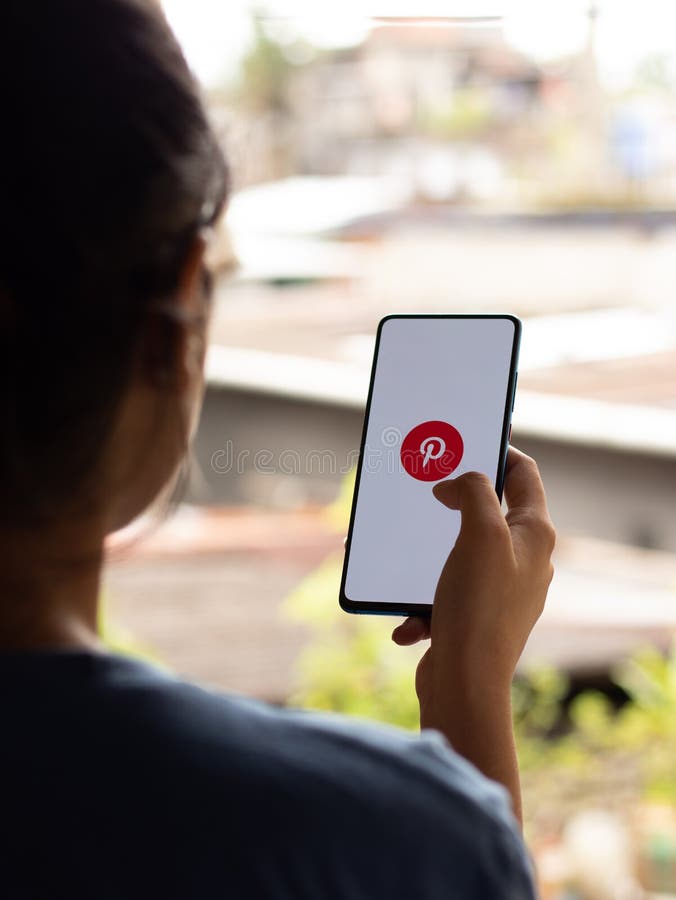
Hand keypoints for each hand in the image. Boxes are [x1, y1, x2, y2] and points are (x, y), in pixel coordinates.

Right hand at [391, 446, 554, 821]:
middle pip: (487, 511)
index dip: (497, 449)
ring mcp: (500, 590)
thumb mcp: (480, 533)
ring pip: (458, 552)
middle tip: (423, 489)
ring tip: (402, 556)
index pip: (524, 473)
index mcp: (534, 535)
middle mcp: (523, 560)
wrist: (465, 684)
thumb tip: (455, 486)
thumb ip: (474, 492)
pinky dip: (421, 601)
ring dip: (426, 555)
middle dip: (450, 502)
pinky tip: (409, 620)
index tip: (465, 439)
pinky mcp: (475, 616)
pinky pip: (442, 593)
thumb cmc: (478, 608)